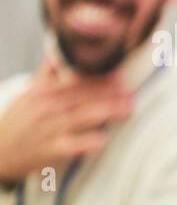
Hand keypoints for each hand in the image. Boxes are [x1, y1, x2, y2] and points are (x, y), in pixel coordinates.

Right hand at [0, 56, 132, 182]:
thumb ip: (46, 75)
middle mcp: (45, 108)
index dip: (98, 79)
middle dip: (108, 94)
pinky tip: (103, 139)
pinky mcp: (49, 151)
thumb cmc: (17, 122)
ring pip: (79, 118)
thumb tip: (56, 52)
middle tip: (131, 91)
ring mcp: (47, 129)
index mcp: (41, 92)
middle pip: (80, 97)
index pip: (73, 82)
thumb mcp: (28, 95)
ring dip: (105, 113)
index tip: (120, 75)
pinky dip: (86, 142)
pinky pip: (70, 146)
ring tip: (128, 109)